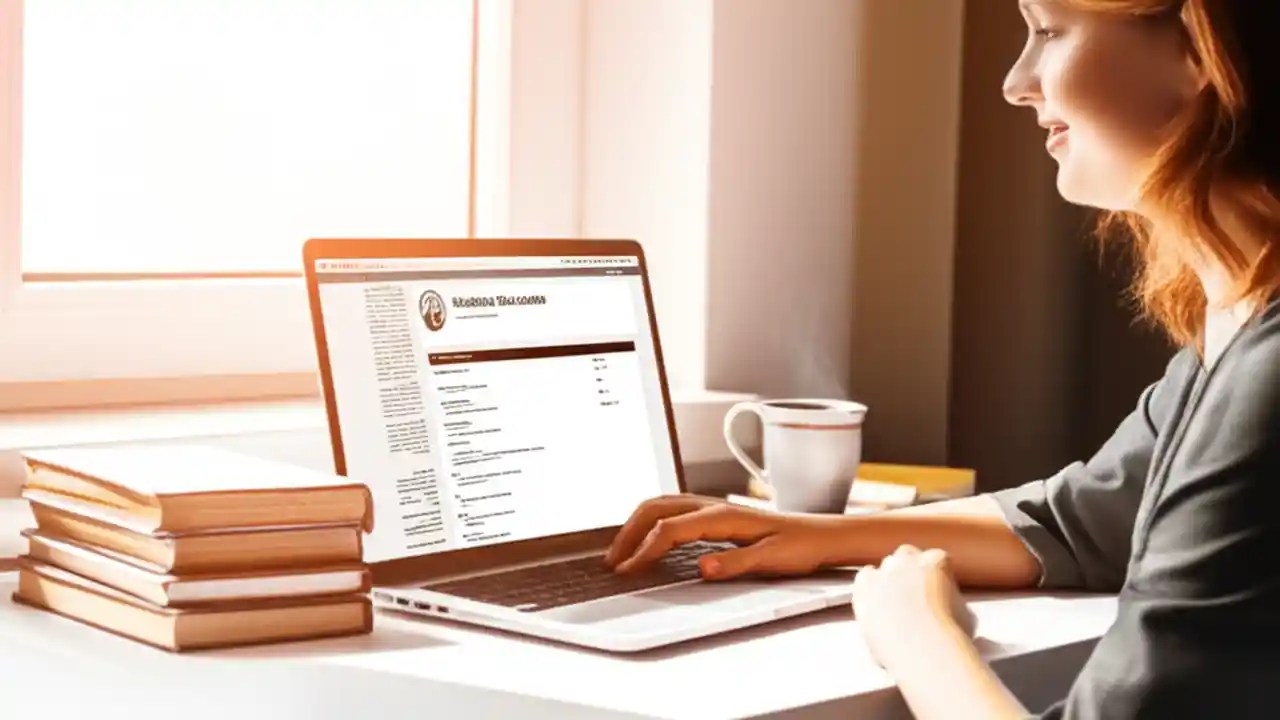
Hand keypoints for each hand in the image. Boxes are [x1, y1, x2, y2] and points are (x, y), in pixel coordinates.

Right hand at [605, 494, 836, 579]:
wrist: (822, 535)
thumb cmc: (800, 547)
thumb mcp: (771, 560)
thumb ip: (735, 564)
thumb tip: (702, 568)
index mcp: (723, 516)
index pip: (670, 529)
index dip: (645, 550)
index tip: (628, 571)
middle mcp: (713, 506)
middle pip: (656, 508)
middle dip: (628, 532)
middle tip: (612, 560)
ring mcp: (712, 507)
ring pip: (661, 505)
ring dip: (636, 524)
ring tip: (620, 549)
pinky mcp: (715, 513)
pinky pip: (673, 509)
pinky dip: (651, 521)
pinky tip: (647, 538)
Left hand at [851, 544, 976, 669]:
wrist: (923, 648)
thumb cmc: (950, 636)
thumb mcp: (967, 617)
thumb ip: (956, 605)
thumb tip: (957, 615)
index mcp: (937, 561)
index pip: (937, 558)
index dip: (937, 575)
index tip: (938, 589)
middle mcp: (909, 560)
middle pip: (907, 555)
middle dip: (910, 569)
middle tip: (915, 590)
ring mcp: (885, 572)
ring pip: (885, 566)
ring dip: (891, 577)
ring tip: (896, 599)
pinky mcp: (865, 588)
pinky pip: (864, 578)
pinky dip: (869, 586)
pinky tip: (874, 598)